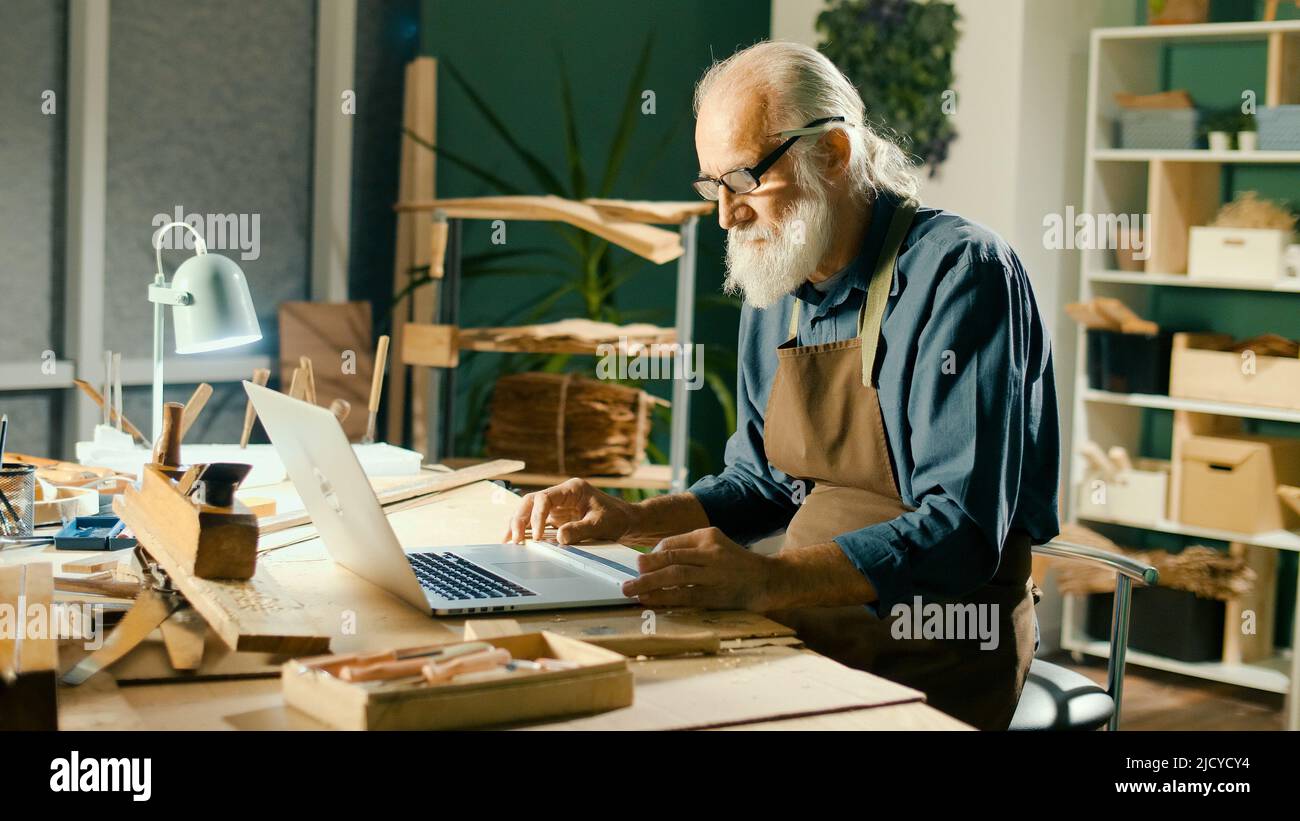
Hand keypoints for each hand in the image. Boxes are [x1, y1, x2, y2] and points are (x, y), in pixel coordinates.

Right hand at [502, 478, 637, 544]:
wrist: (628, 522)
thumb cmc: (618, 519)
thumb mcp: (601, 524)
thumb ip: (580, 530)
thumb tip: (559, 538)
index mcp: (572, 489)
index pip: (545, 498)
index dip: (537, 516)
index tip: (539, 537)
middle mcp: (562, 495)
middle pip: (531, 501)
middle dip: (520, 519)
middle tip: (514, 540)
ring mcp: (558, 506)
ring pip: (529, 510)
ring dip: (518, 525)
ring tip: (507, 542)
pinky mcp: (557, 518)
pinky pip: (536, 522)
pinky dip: (526, 531)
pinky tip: (516, 542)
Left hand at [621, 527, 777, 610]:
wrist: (769, 580)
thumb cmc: (737, 565)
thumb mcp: (717, 546)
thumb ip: (690, 550)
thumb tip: (654, 560)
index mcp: (708, 535)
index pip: (671, 543)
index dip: (652, 556)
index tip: (640, 566)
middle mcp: (710, 551)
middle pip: (670, 557)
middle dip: (645, 567)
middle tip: (627, 578)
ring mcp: (714, 572)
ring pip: (674, 575)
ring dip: (649, 583)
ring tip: (630, 590)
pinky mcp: (716, 593)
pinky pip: (684, 596)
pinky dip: (664, 598)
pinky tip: (650, 600)